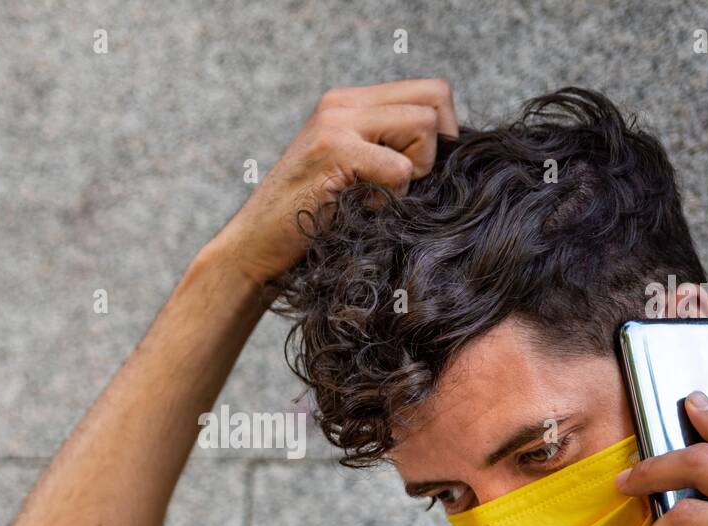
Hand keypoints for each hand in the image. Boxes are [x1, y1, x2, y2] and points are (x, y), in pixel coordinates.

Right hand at [211, 79, 458, 286]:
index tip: (420, 175)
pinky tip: (359, 211)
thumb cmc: (309, 224)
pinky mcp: (333, 150)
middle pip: (436, 99)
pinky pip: (401, 168)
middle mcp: (342, 102)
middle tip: (402, 186)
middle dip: (435, 150)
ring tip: (375, 197)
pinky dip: (389, 199)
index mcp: (349, 103)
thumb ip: (389, 150)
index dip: (443, 135)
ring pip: (425, 126)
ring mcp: (336, 122)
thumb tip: (453, 155)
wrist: (254, 250)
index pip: (431, 92)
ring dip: (413, 174)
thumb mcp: (353, 175)